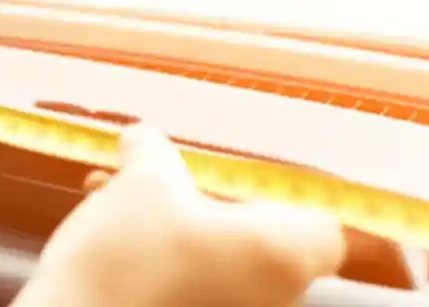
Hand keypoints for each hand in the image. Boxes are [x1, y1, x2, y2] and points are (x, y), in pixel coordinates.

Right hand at [15, 124, 345, 306]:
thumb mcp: (140, 184)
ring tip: (109, 192)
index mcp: (284, 251)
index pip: (323, 216)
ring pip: (214, 257)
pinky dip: (159, 255)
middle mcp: (274, 295)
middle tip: (153, 171)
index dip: (283, 186)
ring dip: (169, 220)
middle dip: (200, 194)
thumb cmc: (127, 260)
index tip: (236, 166)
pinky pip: (188, 284)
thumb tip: (145, 137)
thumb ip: (153, 151)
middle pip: (256, 232)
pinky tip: (106, 227)